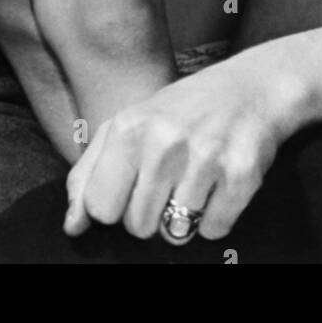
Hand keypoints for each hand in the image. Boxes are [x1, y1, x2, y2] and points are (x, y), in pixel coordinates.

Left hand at [62, 53, 304, 244]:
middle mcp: (164, 142)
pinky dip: (216, 216)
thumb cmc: (180, 111)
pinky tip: (218, 182)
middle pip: (138, 226)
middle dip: (151, 213)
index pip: (101, 208)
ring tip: (194, 178)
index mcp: (129, 128)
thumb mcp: (126, 126)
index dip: (115, 205)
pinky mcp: (240, 176)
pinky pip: (213, 230)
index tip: (131, 187)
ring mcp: (204, 159)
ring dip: (184, 215)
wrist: (249, 89)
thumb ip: (89, 174)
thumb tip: (72, 226)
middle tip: (168, 180)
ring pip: (176, 233)